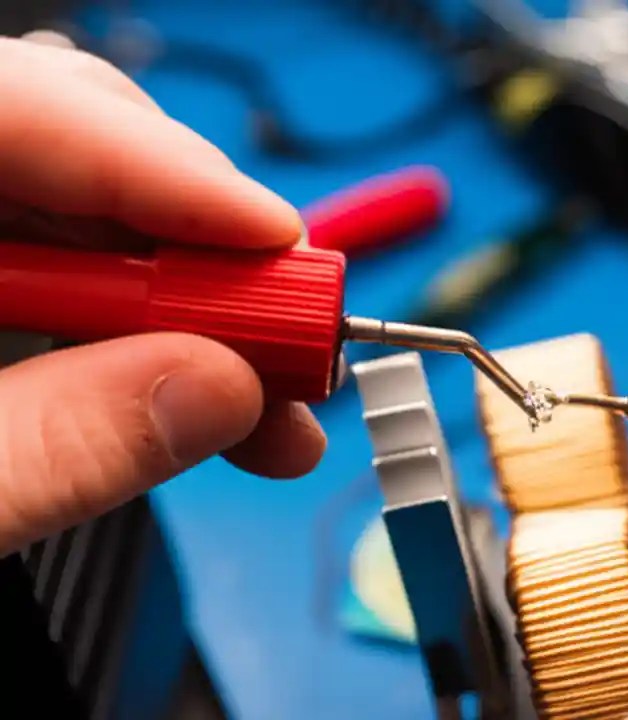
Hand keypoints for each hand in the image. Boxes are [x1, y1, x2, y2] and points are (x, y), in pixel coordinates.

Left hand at [0, 34, 324, 554]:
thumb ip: (48, 449)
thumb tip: (213, 392)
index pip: (16, 110)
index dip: (165, 168)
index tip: (280, 244)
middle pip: (74, 149)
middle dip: (205, 248)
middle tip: (289, 337)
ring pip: (88, 217)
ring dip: (198, 313)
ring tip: (270, 404)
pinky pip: (69, 278)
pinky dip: (150, 342)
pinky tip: (206, 397)